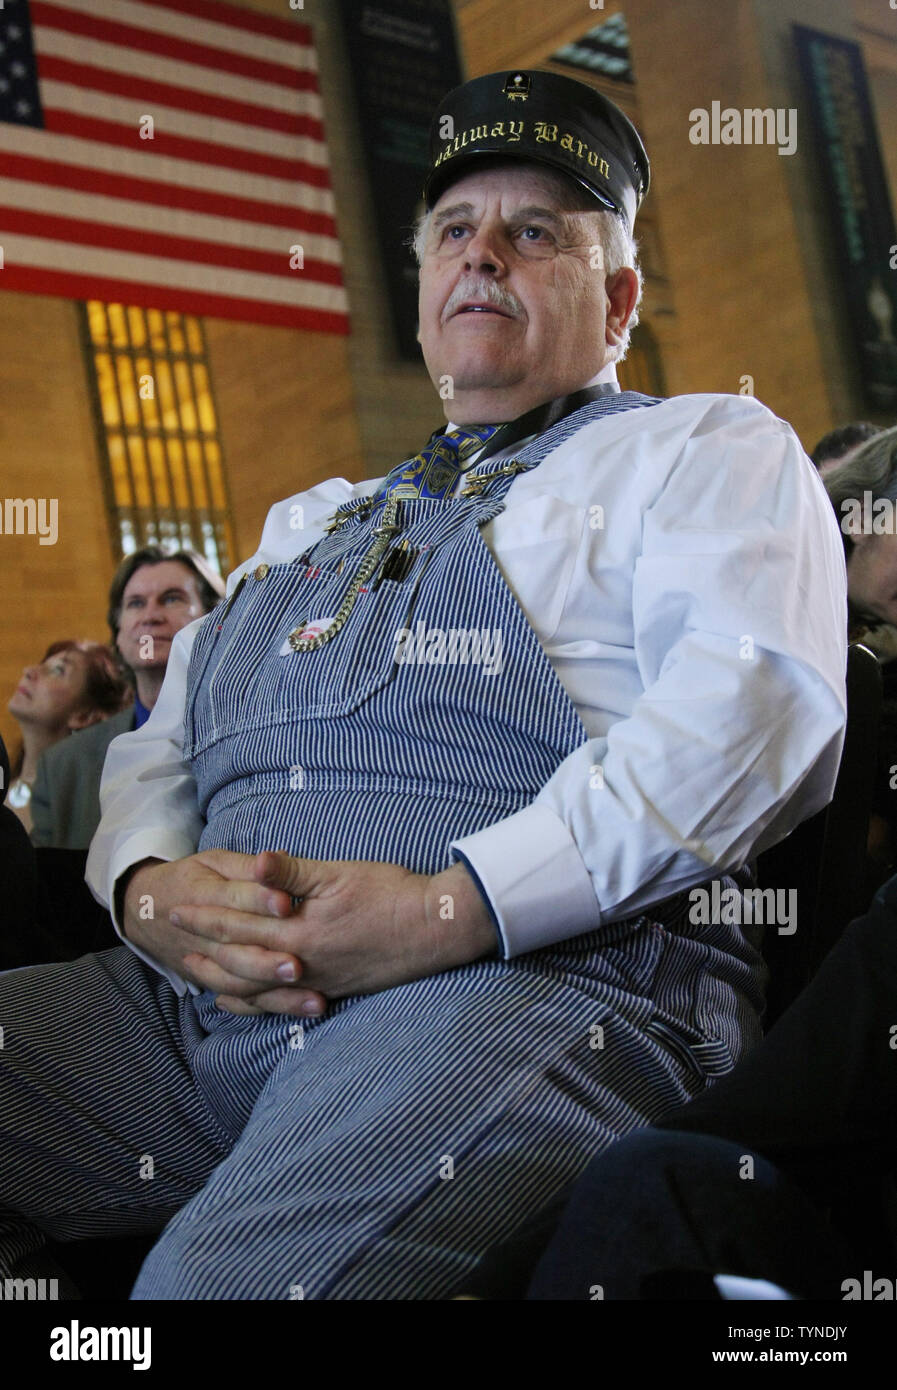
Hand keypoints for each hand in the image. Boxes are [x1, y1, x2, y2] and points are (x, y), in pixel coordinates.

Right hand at [121, 851, 324, 1011]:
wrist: (144, 909)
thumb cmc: (191, 879)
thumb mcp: (213, 862)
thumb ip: (247, 866)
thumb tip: (280, 858)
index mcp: (204, 896)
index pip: (234, 900)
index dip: (260, 901)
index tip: (287, 905)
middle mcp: (203, 936)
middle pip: (235, 951)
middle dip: (267, 961)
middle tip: (298, 966)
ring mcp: (207, 963)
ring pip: (238, 983)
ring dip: (275, 993)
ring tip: (312, 999)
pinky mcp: (212, 981)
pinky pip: (240, 999)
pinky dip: (268, 1008)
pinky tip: (299, 1009)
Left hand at [173, 853, 497, 1015]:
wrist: (434, 929)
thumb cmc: (391, 893)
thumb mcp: (340, 873)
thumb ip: (294, 873)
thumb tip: (257, 862)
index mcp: (299, 929)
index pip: (239, 922)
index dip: (206, 915)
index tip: (176, 908)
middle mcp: (301, 961)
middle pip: (238, 958)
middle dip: (202, 947)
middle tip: (171, 939)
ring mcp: (315, 980)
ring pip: (254, 987)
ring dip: (220, 977)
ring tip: (193, 970)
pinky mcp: (331, 990)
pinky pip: (279, 1003)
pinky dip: (252, 1002)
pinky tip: (238, 998)